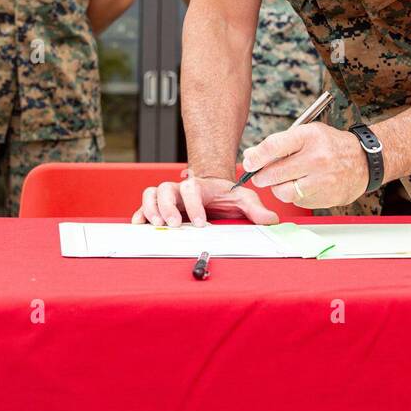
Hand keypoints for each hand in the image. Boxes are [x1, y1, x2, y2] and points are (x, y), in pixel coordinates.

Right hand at [130, 173, 278, 227]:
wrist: (215, 192)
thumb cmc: (227, 196)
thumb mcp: (243, 199)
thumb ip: (256, 209)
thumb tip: (271, 220)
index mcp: (200, 186)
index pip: (192, 188)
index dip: (194, 204)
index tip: (201, 222)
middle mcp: (180, 190)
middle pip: (165, 189)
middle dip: (168, 206)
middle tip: (175, 224)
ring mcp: (168, 198)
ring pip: (151, 194)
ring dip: (151, 209)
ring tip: (158, 225)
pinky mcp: (160, 208)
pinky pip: (143, 206)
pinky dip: (140, 214)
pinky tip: (139, 224)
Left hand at [241, 123, 369, 209]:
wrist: (363, 162)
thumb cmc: (330, 145)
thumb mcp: (307, 134)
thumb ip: (279, 144)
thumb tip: (250, 156)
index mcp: (310, 136)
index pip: (274, 147)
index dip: (256, 157)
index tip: (248, 162)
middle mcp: (317, 158)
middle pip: (275, 173)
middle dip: (261, 176)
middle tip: (259, 176)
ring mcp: (322, 180)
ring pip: (283, 191)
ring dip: (276, 189)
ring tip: (281, 181)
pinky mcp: (325, 197)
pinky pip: (297, 201)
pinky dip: (293, 196)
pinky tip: (300, 186)